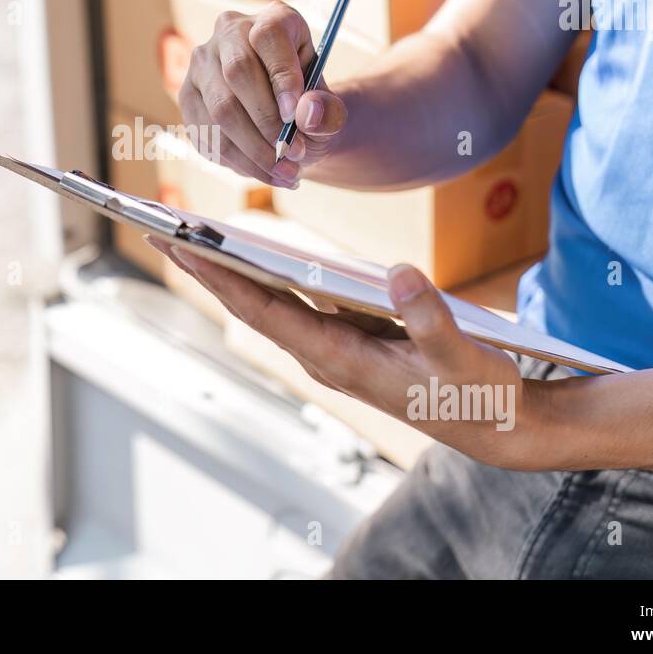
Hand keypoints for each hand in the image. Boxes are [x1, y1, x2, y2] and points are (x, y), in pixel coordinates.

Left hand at [150, 240, 536, 468]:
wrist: (492, 423)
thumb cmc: (475, 393)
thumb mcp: (462, 358)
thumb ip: (430, 319)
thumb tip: (400, 273)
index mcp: (341, 359)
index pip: (265, 312)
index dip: (221, 278)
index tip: (182, 248)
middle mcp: (326, 353)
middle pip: (252, 303)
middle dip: (206, 268)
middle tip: (160, 230)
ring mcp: (335, 344)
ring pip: (271, 300)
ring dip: (231, 269)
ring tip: (190, 234)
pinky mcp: (350, 334)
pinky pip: (298, 298)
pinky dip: (270, 272)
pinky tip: (250, 249)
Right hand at [178, 1, 347, 188]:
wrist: (287, 122)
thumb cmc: (308, 107)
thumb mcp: (330, 108)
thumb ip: (328, 111)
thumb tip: (307, 114)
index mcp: (272, 20)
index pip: (268, 37)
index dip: (282, 76)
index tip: (296, 116)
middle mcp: (230, 33)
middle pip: (238, 72)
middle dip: (267, 122)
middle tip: (293, 152)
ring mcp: (202, 65)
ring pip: (220, 109)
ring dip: (254, 149)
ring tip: (285, 172)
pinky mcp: (188, 97)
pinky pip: (208, 133)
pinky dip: (239, 161)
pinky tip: (265, 172)